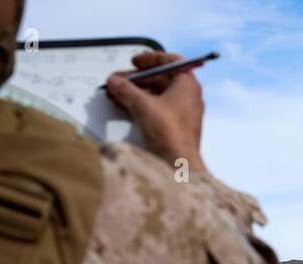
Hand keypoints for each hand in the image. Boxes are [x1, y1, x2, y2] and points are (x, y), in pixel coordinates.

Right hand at [106, 52, 207, 173]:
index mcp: (187, 85)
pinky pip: (157, 109)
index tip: (135, 62)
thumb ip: (126, 89)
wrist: (179, 165)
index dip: (151, 59)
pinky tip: (123, 106)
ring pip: (156, 95)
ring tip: (115, 94)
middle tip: (117, 80)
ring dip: (134, 93)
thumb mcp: (142, 105)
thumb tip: (114, 81)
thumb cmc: (169, 133)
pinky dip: (140, 106)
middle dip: (136, 79)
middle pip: (160, 79)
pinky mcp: (176, 127)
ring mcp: (183, 113)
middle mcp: (188, 97)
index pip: (171, 62)